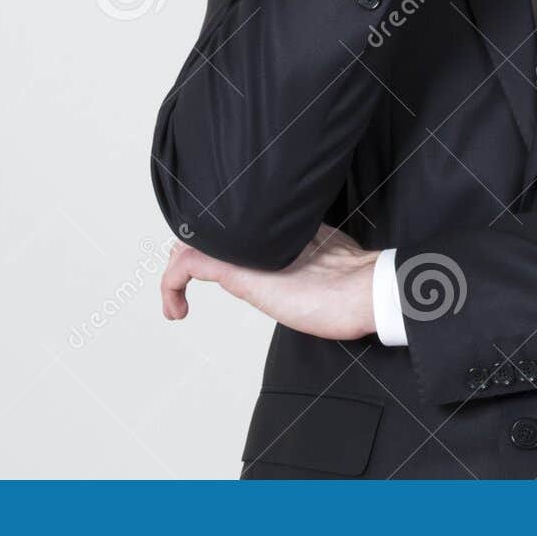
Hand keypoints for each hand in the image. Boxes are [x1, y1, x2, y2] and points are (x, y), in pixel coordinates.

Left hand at [160, 223, 377, 340]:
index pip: (228, 225)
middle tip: (181, 289)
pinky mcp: (236, 271)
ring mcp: (245, 248)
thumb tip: (308, 274)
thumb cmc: (353, 289)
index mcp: (273, 233)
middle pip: (205, 229)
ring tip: (175, 302)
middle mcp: (255, 235)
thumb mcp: (320, 266)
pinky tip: (177, 310)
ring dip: (176, 271)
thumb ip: (300, 260)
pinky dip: (171, 283)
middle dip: (187, 253)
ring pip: (191, 243)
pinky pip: (187, 265)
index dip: (211, 239)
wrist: (365, 289)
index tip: (203, 270)